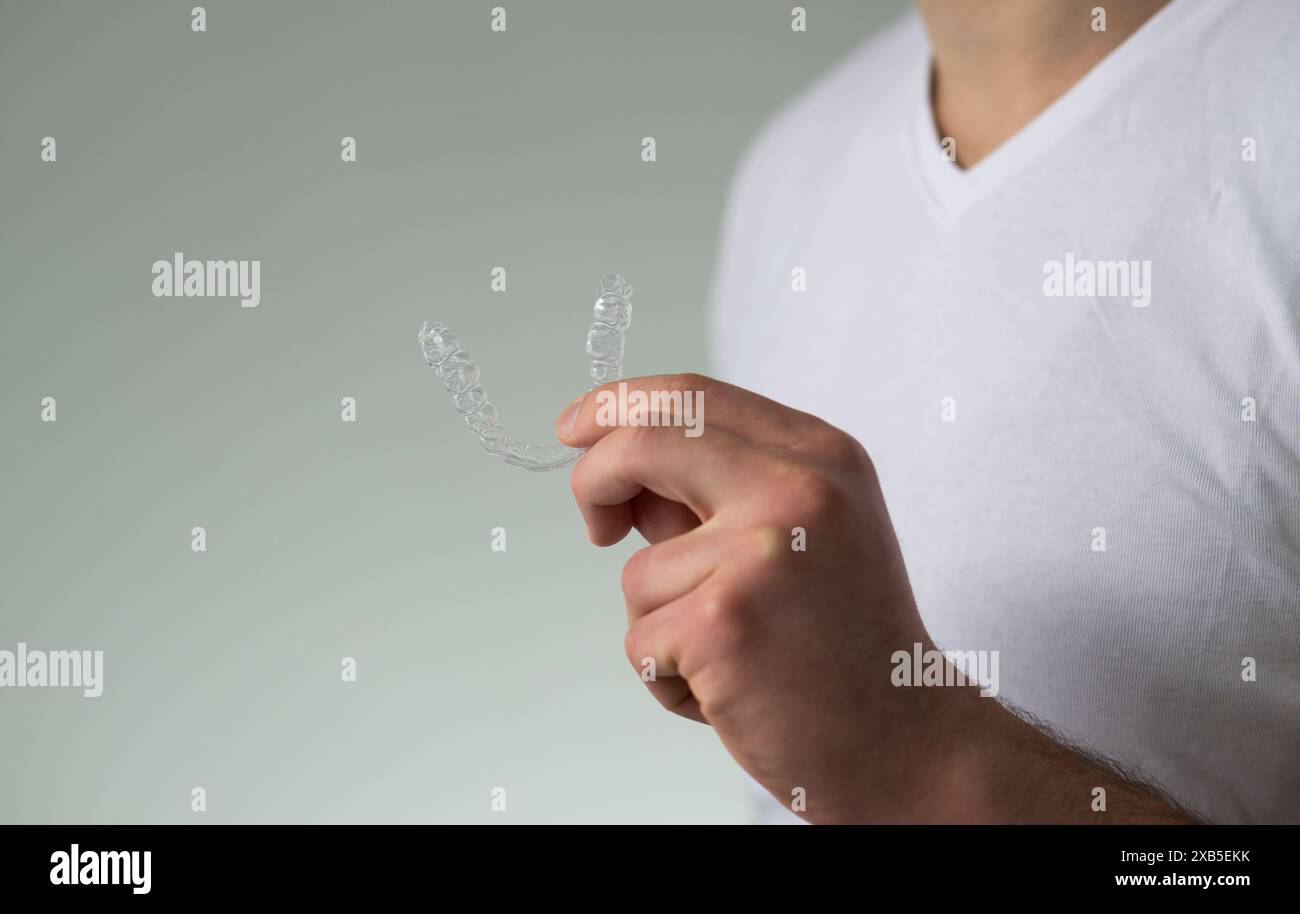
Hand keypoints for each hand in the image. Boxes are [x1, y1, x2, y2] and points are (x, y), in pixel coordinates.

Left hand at [555, 374, 980, 822]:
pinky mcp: (723, 622)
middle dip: (594, 478)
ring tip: (735, 658)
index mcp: (820, 455)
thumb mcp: (808, 536)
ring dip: (662, 628)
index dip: (617, 406)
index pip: (692, 397)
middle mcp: (796, 487)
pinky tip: (733, 693)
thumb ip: (722, 496)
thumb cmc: (848, 647)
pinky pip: (641, 642)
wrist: (911, 743)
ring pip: (638, 573)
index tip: (578, 429)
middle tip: (597, 526)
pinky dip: (668, 681)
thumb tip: (625, 483)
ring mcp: (760, 552)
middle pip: (643, 440)